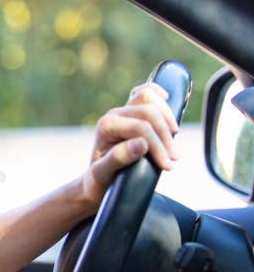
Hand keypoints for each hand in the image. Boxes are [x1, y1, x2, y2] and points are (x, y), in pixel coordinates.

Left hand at [81, 83, 178, 206]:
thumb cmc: (100, 178)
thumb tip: (141, 143)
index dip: (158, 145)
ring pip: (149, 98)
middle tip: (174, 159)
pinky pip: (144, 91)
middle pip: (149, 112)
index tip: (167, 165)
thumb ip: (119, 158)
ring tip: (174, 141)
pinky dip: (157, 92)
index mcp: (106, 126)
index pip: (141, 127)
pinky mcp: (131, 111)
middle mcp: (113, 114)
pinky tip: (167, 98)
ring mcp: (123, 110)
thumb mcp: (103, 174)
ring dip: (167, 118)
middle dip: (165, 136)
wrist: (97, 179)